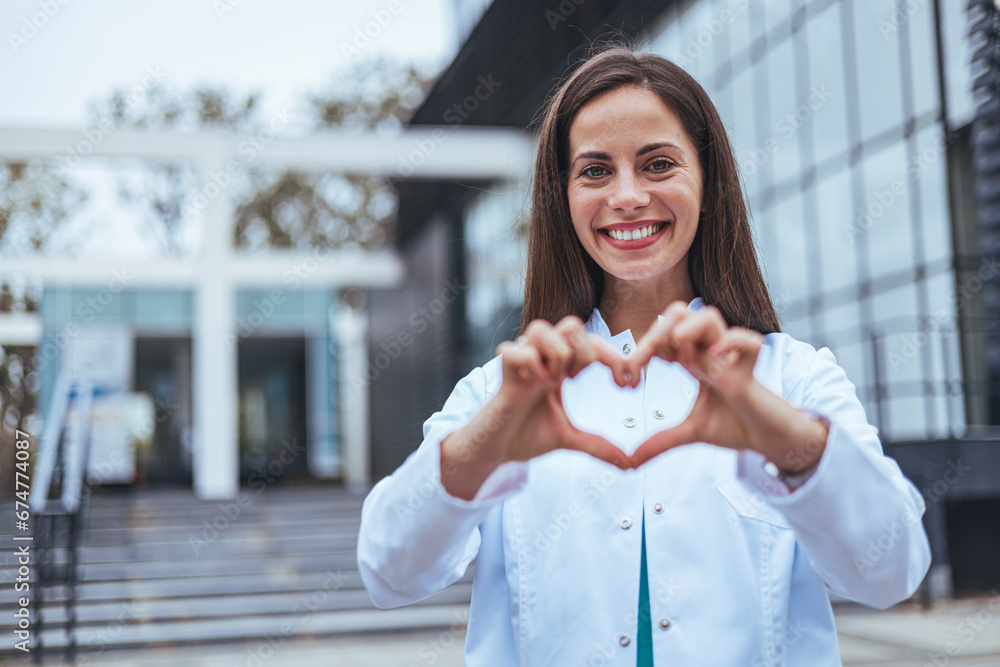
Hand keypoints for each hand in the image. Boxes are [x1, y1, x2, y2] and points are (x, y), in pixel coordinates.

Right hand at [440, 316, 636, 499]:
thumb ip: (597, 446)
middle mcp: (543, 360)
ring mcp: (522, 363)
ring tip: (554, 381)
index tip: (630, 385)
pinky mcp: (502, 374)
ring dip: (556, 353)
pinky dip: (529, 364)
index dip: (616, 358)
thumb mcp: (568, 439)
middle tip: (582, 382)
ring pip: (541, 328)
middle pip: (572, 325)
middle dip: (586, 352)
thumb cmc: (524, 436)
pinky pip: (515, 350)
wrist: (494, 451)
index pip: (593, 343)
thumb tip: (629, 463)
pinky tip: (533, 385)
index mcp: (561, 369)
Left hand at [624, 302, 827, 471]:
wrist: (771, 440)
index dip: (641, 348)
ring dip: (687, 332)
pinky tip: (714, 364)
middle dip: (656, 333)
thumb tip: (630, 461)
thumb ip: (661, 441)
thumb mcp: (692, 433)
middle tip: (646, 364)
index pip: (662, 334)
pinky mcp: (750, 374)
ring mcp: (730, 359)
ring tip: (680, 360)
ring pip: (708, 316)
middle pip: (679, 313)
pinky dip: (729, 345)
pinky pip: (748, 341)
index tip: (629, 377)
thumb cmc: (737, 425)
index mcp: (693, 360)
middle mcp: (709, 353)